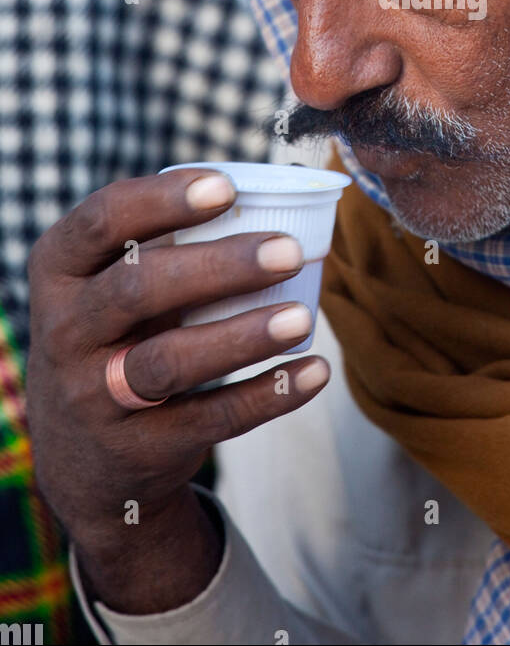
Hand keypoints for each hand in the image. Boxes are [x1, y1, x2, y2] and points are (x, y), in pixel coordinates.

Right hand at [26, 168, 329, 610]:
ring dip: (243, 336)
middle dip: (219, 266)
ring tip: (303, 318)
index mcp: (60, 272)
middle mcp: (64, 331)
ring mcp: (93, 397)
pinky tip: (314, 372)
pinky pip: (208, 419)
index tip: (226, 187)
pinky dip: (267, 395)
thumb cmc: (119, 336)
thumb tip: (282, 191)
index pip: (102, 222)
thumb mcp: (111, 287)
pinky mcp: (136, 449)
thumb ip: (166, 244)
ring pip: (169, 362)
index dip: (163, 200)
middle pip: (137, 290)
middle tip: (289, 251)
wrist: (80, 458)